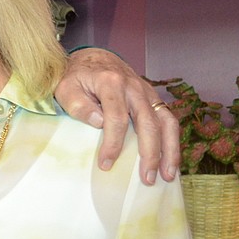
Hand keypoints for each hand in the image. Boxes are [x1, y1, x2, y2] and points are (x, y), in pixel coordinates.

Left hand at [55, 48, 179, 184]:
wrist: (93, 59)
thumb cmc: (76, 77)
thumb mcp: (66, 88)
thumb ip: (78, 105)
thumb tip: (99, 123)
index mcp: (111, 83)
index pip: (116, 117)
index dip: (113, 143)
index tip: (106, 164)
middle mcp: (134, 87)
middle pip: (148, 122)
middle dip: (150, 153)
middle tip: (147, 179)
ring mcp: (147, 92)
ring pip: (166, 122)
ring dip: (169, 150)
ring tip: (167, 175)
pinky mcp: (153, 98)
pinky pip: (168, 120)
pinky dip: (172, 141)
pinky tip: (171, 161)